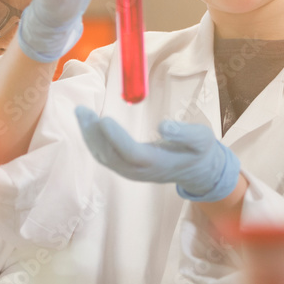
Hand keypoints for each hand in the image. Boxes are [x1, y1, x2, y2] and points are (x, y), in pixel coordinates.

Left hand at [75, 107, 240, 202]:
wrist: (198, 170)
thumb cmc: (201, 151)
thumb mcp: (202, 138)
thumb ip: (185, 133)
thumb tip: (163, 125)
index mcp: (159, 163)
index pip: (132, 153)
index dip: (116, 138)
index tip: (104, 119)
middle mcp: (140, 171)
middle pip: (111, 156)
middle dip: (94, 134)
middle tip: (82, 110)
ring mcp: (132, 173)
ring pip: (104, 158)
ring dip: (90, 137)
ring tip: (82, 113)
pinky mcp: (128, 169)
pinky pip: (106, 157)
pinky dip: (94, 141)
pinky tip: (89, 125)